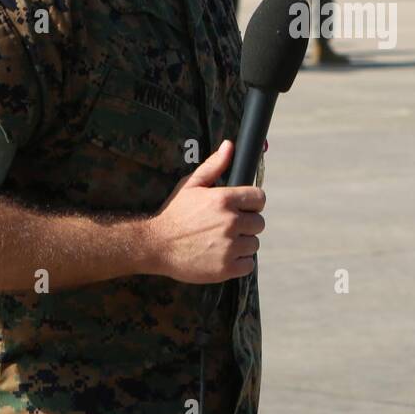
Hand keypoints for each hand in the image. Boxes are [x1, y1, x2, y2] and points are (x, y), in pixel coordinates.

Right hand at [147, 140, 265, 282]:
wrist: (155, 245)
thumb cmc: (174, 213)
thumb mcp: (191, 185)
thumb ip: (214, 165)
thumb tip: (229, 146)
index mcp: (224, 199)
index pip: (259, 198)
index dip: (252, 203)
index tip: (242, 208)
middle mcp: (230, 222)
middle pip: (259, 223)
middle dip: (246, 224)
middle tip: (228, 227)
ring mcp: (229, 246)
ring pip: (254, 243)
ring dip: (243, 243)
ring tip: (223, 242)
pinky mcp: (226, 267)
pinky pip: (249, 264)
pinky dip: (240, 262)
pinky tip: (224, 256)